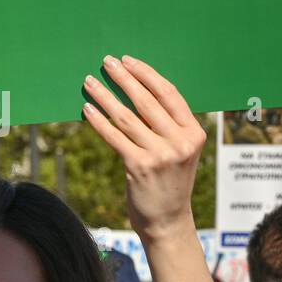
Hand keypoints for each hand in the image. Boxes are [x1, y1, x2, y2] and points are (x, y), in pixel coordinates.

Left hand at [82, 55, 205, 239]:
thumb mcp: (180, 151)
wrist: (168, 221)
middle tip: (106, 63)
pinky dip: (99, 121)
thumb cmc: (170, 181)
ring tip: (90, 83)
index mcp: (194, 132)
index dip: (146, 74)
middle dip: (124, 78)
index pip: (169, 94)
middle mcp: (180, 142)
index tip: (128, 61)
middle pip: (146, 101)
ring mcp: (160, 155)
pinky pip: (114, 137)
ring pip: (127, 117)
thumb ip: (168, 126)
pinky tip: (87, 109)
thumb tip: (137, 91)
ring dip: (105, 96)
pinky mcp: (139, 167)